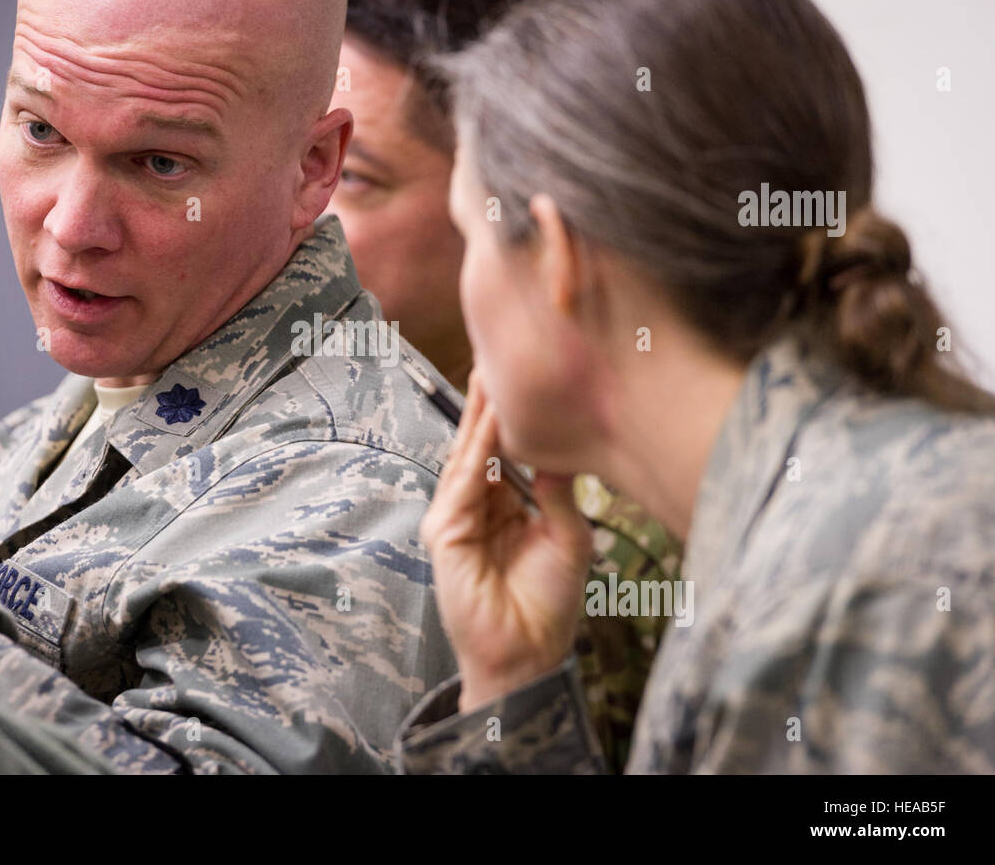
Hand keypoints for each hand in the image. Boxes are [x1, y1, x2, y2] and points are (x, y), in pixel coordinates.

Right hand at [419, 371, 594, 712]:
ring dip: (480, 417)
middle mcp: (474, 510)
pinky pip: (465, 482)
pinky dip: (479, 450)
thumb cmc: (548, 604)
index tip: (515, 377)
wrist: (530, 654)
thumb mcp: (567, 536)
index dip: (505, 418)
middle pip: (476, 447)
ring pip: (467, 457)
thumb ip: (558, 492)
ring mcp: (455, 521)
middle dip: (484, 405)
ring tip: (491, 377)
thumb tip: (558, 449)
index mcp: (501, 509)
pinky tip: (492, 421)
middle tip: (492, 358)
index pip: (498, 453)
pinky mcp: (446, 535)